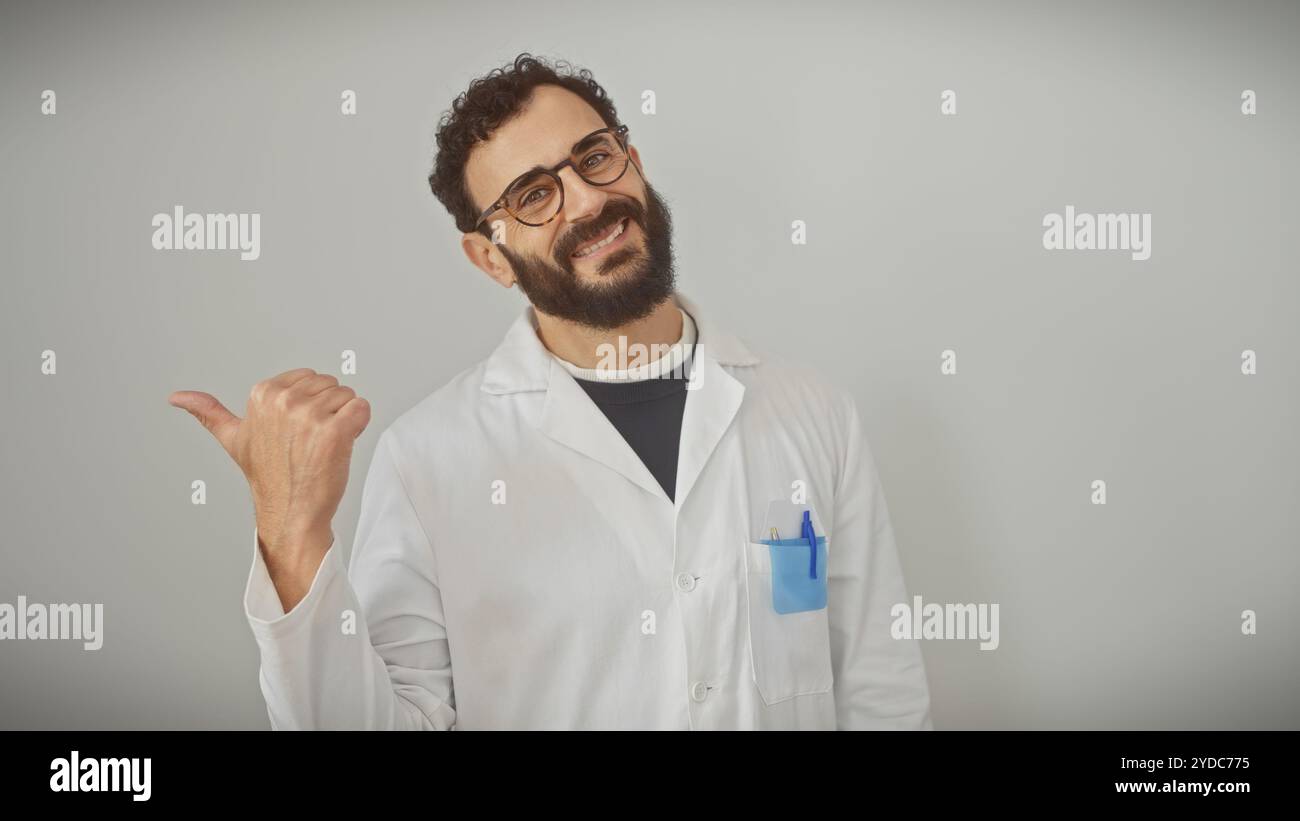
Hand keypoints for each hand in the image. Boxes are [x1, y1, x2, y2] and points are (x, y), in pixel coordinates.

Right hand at [169, 368, 370, 565]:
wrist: (291, 512)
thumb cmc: (269, 476)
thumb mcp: (233, 439)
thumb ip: (208, 412)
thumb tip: (175, 397)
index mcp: (262, 394)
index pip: (310, 378)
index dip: (310, 405)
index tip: (295, 432)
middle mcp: (283, 401)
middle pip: (331, 384)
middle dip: (329, 410)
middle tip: (311, 442)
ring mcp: (309, 416)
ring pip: (347, 396)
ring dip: (344, 420)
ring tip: (322, 447)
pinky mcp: (334, 431)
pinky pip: (362, 408)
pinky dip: (360, 425)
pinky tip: (342, 445)